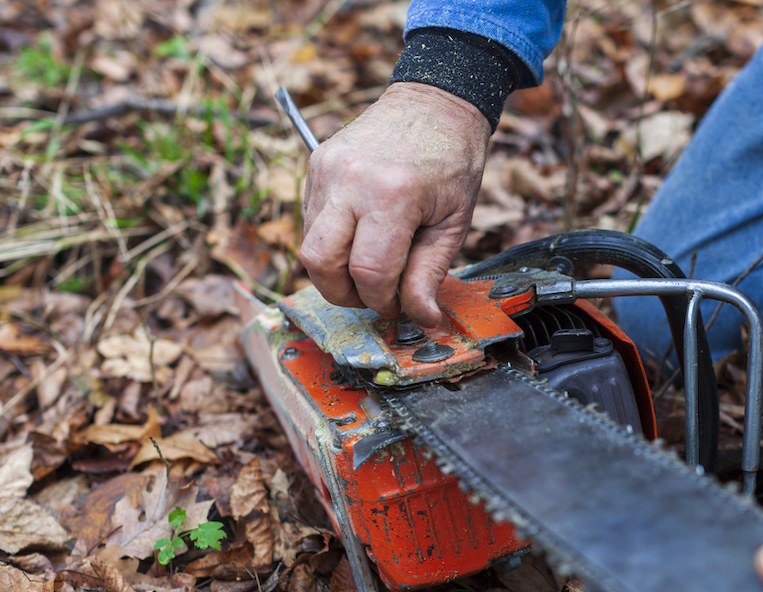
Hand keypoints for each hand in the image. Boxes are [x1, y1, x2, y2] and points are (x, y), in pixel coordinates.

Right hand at [300, 83, 491, 325]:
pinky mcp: (314, 165)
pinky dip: (331, 243)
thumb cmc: (452, 161)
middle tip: (373, 296)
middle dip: (344, 294)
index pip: (369, 272)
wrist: (434, 102)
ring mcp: (326, 170)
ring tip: (369, 267)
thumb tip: (422, 318)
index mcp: (393, 194)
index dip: (382, 302)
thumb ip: (430, 273)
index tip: (397, 306)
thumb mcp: (454, 223)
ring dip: (334, 271)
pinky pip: (311, 222)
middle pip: (321, 264)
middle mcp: (351, 180)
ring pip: (308, 247)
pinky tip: (360, 236)